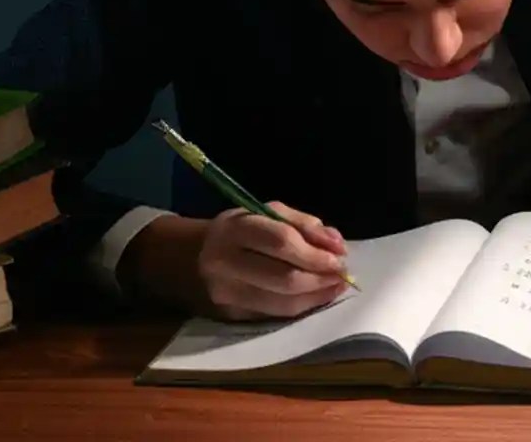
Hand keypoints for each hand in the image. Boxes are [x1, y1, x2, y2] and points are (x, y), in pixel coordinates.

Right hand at [196, 202, 348, 319]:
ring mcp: (226, 295)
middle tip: (342, 275)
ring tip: (334, 287)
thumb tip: (337, 245)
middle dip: (321, 279)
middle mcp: (226, 263)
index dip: (315, 253)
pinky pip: (275, 315)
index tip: (340, 257)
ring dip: (316, 298)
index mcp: (235, 229)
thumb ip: (304, 224)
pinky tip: (314, 298)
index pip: (281, 242)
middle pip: (285, 278)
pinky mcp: (231, 317)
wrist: (188, 259)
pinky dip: (301, 308)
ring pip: (282, 304)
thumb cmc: (238, 231)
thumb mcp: (267, 213)